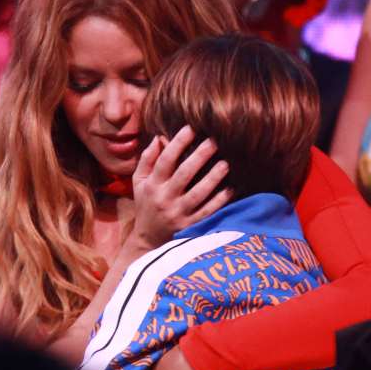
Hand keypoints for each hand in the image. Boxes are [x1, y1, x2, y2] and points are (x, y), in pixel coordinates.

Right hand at [129, 125, 231, 250]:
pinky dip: (220, 200)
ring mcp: (178, 214)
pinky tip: (231, 188)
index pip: (164, 160)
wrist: (148, 240)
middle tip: (214, 141)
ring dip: (213, 177)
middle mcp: (164, 199)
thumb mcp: (138, 183)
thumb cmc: (146, 205)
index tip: (190, 129)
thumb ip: (146, 160)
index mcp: (152, 185)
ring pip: (198, 193)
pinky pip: (208, 212)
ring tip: (225, 163)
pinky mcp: (190, 227)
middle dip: (199, 156)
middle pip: (183, 174)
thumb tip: (158, 138)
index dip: (177, 143)